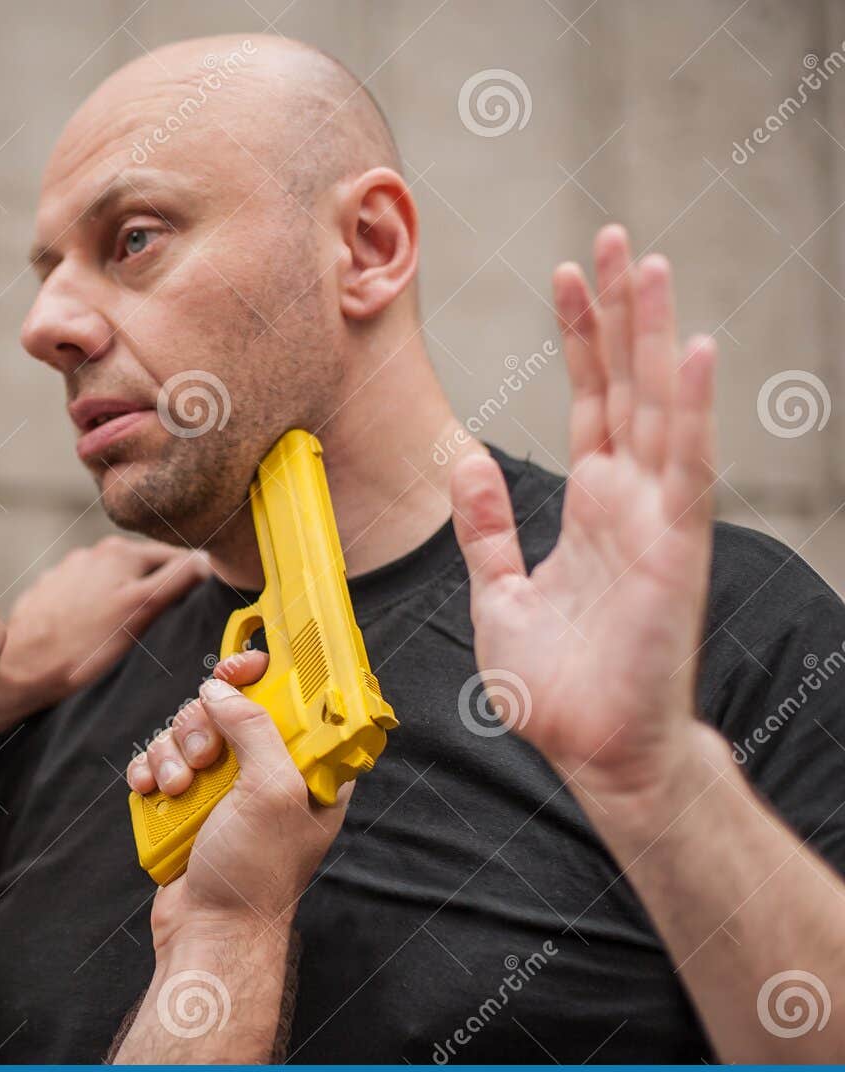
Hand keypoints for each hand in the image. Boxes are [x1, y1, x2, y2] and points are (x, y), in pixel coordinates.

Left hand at [0, 537, 209, 736]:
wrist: (20, 667)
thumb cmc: (82, 648)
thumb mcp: (140, 612)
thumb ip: (175, 580)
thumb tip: (206, 562)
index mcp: (122, 553)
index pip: (176, 558)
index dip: (191, 580)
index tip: (195, 603)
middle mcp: (96, 553)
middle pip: (145, 566)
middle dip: (156, 588)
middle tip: (159, 622)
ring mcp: (72, 568)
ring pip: (117, 579)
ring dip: (126, 595)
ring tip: (124, 630)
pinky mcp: (53, 586)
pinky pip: (89, 591)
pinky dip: (97, 604)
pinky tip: (93, 629)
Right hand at [126, 652, 351, 947]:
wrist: (210, 932)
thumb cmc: (256, 875)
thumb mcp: (272, 792)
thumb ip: (254, 728)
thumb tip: (221, 689)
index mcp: (308, 769)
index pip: (296, 698)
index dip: (268, 674)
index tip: (240, 667)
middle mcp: (268, 773)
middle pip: (228, 707)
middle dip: (205, 724)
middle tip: (204, 757)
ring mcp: (225, 788)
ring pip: (188, 732)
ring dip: (172, 752)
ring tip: (178, 789)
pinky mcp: (188, 803)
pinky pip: (160, 761)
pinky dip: (151, 770)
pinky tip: (153, 791)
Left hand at [449, 224, 718, 803]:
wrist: (593, 749)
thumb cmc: (556, 683)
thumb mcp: (499, 592)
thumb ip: (486, 527)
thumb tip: (466, 459)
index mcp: (591, 505)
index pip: (589, 401)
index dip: (581, 338)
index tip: (569, 275)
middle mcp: (630, 499)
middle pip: (627, 385)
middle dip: (619, 311)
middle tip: (613, 237)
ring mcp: (657, 518)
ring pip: (659, 407)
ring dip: (653, 335)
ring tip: (648, 263)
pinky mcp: (675, 548)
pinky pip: (684, 466)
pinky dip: (690, 408)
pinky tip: (691, 349)